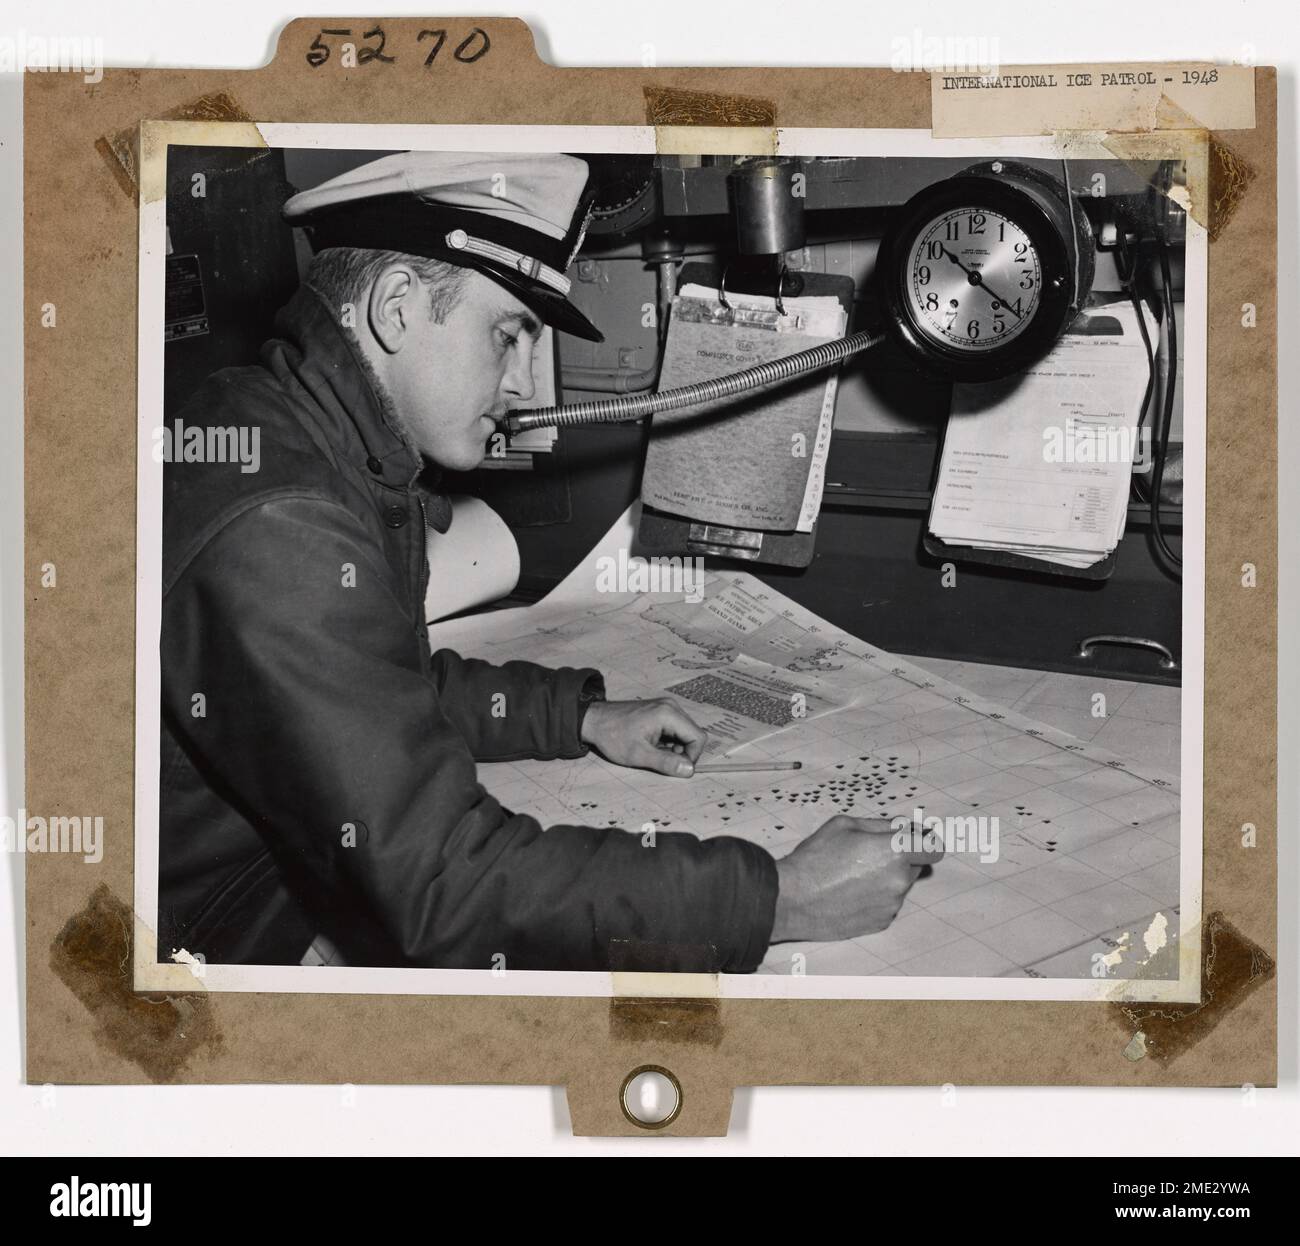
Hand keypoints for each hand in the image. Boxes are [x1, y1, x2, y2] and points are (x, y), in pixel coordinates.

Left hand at [579, 697, 708, 776]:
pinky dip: (669, 741)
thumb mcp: (639, 755)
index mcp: (669, 714)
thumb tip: (689, 770)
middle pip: (693, 734)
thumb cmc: (614, 736)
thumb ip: (666, 763)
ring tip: (654, 753)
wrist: (594, 720)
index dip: (692, 756)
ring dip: (676, 748)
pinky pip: (675, 728)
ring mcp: (666, 707)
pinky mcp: (660, 710)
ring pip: (685, 732)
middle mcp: (671, 706)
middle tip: (662, 761)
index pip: (698, 737)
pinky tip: (652, 745)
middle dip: (683, 752)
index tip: (676, 767)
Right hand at [770, 815, 943, 943]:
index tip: (914, 840)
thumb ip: (881, 825)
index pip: (934, 848)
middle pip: (917, 866)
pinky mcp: (882, 922)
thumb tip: (902, 827)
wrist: (793, 899)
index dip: (925, 842)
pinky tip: (851, 893)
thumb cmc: (815, 858)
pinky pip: (888, 904)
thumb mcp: (845, 824)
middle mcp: (899, 879)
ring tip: (853, 875)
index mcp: (895, 851)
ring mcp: (892, 904)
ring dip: (887, 878)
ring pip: (900, 886)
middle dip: (902, 858)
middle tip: (872, 855)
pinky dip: (876, 897)